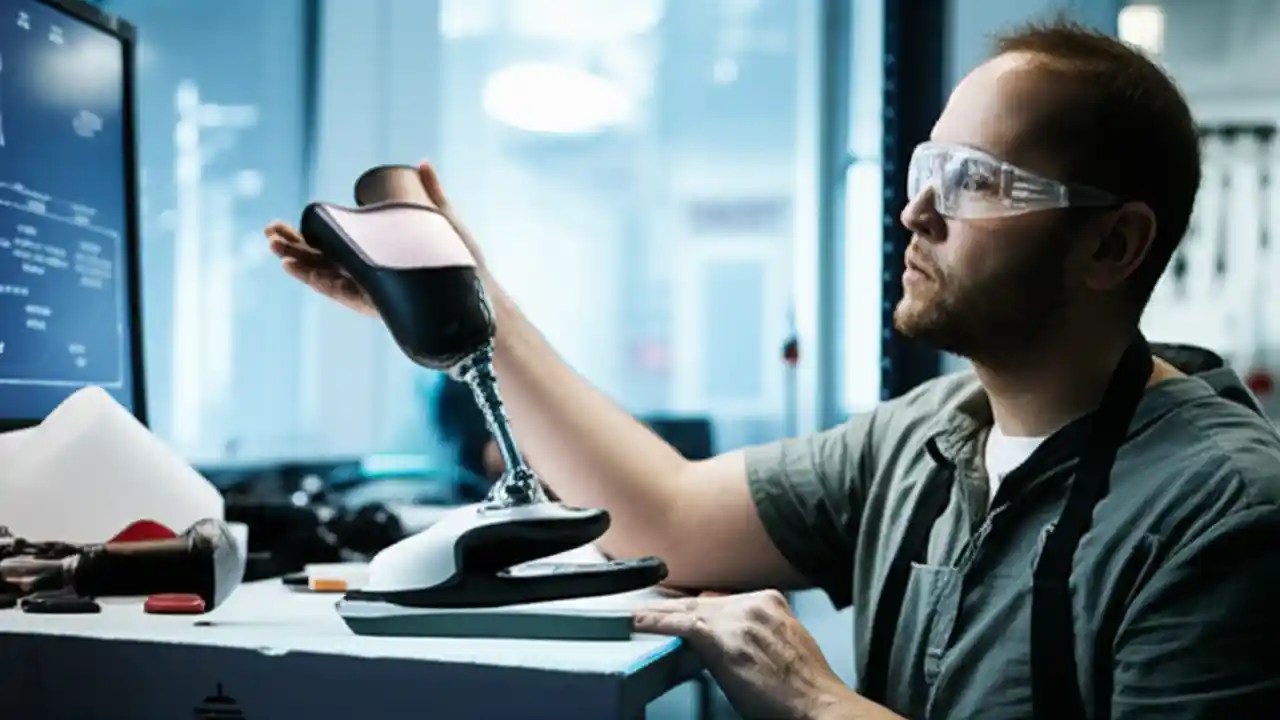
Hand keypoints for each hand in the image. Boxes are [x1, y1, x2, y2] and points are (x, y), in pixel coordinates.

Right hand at [264, 161, 486, 315]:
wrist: (478, 294)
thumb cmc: (463, 264)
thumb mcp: (444, 220)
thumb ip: (432, 192)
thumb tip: (422, 161)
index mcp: (374, 256)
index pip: (331, 245)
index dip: (304, 234)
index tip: (282, 221)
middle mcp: (367, 274)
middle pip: (320, 260)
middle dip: (291, 245)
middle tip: (268, 231)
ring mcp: (368, 288)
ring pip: (322, 275)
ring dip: (295, 259)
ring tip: (272, 246)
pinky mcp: (372, 301)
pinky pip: (337, 291)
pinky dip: (312, 279)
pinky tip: (291, 267)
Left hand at [633, 589, 865, 719]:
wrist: (816, 704)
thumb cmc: (804, 686)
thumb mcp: (786, 645)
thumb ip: (758, 633)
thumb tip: (730, 637)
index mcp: (770, 601)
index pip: (722, 599)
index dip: (698, 607)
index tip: (682, 609)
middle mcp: (751, 603)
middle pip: (701, 601)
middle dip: (674, 607)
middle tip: (650, 610)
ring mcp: (734, 618)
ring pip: (686, 609)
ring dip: (659, 613)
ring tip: (636, 616)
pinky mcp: (719, 637)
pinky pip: (677, 624)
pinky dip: (653, 621)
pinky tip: (636, 622)